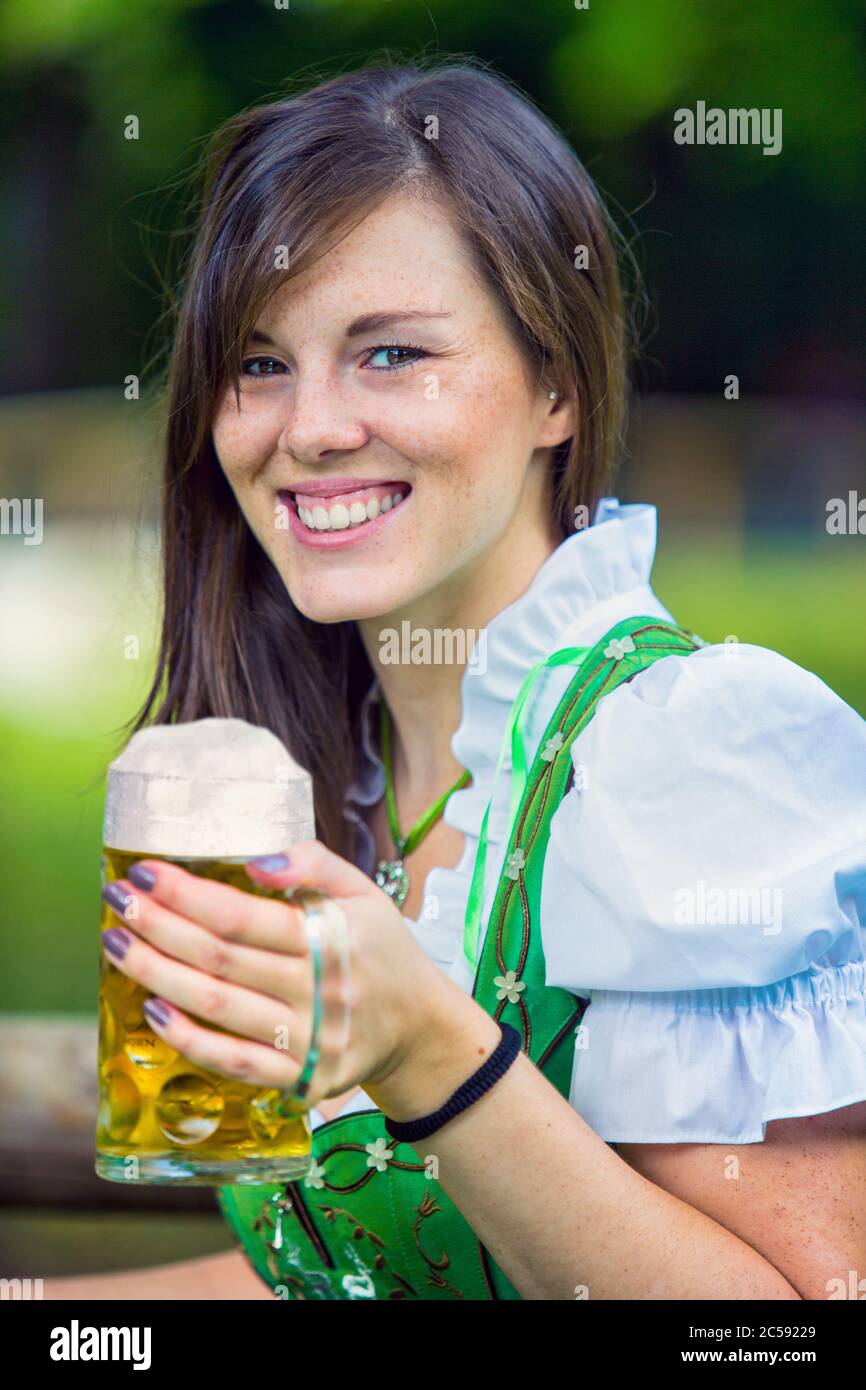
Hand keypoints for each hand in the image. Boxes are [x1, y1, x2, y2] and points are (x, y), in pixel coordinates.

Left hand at [100, 840, 450, 1107]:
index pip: (243, 916)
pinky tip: (154, 1011)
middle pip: (221, 959)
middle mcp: (319, 990)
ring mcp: (308, 1038)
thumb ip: (315, 864)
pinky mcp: (301, 1077)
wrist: (420, 1028)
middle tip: (117, 902)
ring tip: (117, 946)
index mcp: (332, 937)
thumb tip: (254, 862)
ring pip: (219, 1008)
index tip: (145, 872)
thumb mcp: (363, 892)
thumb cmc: (382, 950)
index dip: (187, 894)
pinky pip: (236, 1062)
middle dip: (158, 927)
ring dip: (158, 976)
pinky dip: (190, 1039)